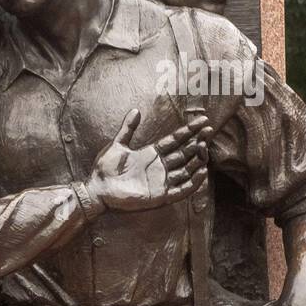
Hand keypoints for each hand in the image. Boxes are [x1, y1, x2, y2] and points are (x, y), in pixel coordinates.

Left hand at [87, 110, 210, 211]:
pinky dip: (193, 182)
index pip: (175, 140)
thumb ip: (128, 128)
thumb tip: (136, 110)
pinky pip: (182, 190)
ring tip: (205, 147)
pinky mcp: (160, 196)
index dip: (189, 130)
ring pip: (187, 170)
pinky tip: (202, 171)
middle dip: (197, 142)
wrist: (97, 189)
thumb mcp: (117, 145)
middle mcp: (160, 167)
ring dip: (198, 159)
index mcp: (151, 153)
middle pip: (185, 153)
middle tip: (208, 131)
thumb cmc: (105, 169)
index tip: (203, 120)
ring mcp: (161, 181)